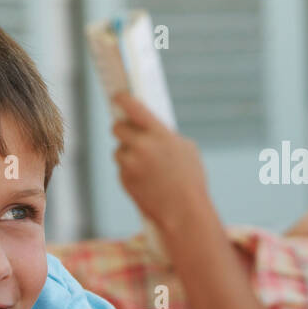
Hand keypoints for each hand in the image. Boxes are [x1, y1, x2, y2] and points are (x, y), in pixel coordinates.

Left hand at [110, 92, 209, 231]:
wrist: (183, 212)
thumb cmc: (190, 180)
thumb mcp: (186, 150)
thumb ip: (166, 135)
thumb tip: (150, 127)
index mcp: (159, 134)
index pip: (132, 107)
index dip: (122, 99)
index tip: (117, 96)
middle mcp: (141, 146)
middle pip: (117, 127)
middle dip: (123, 129)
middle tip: (129, 132)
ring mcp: (130, 163)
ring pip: (119, 150)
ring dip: (128, 153)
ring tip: (147, 165)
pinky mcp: (124, 179)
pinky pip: (122, 168)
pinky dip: (130, 171)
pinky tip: (147, 179)